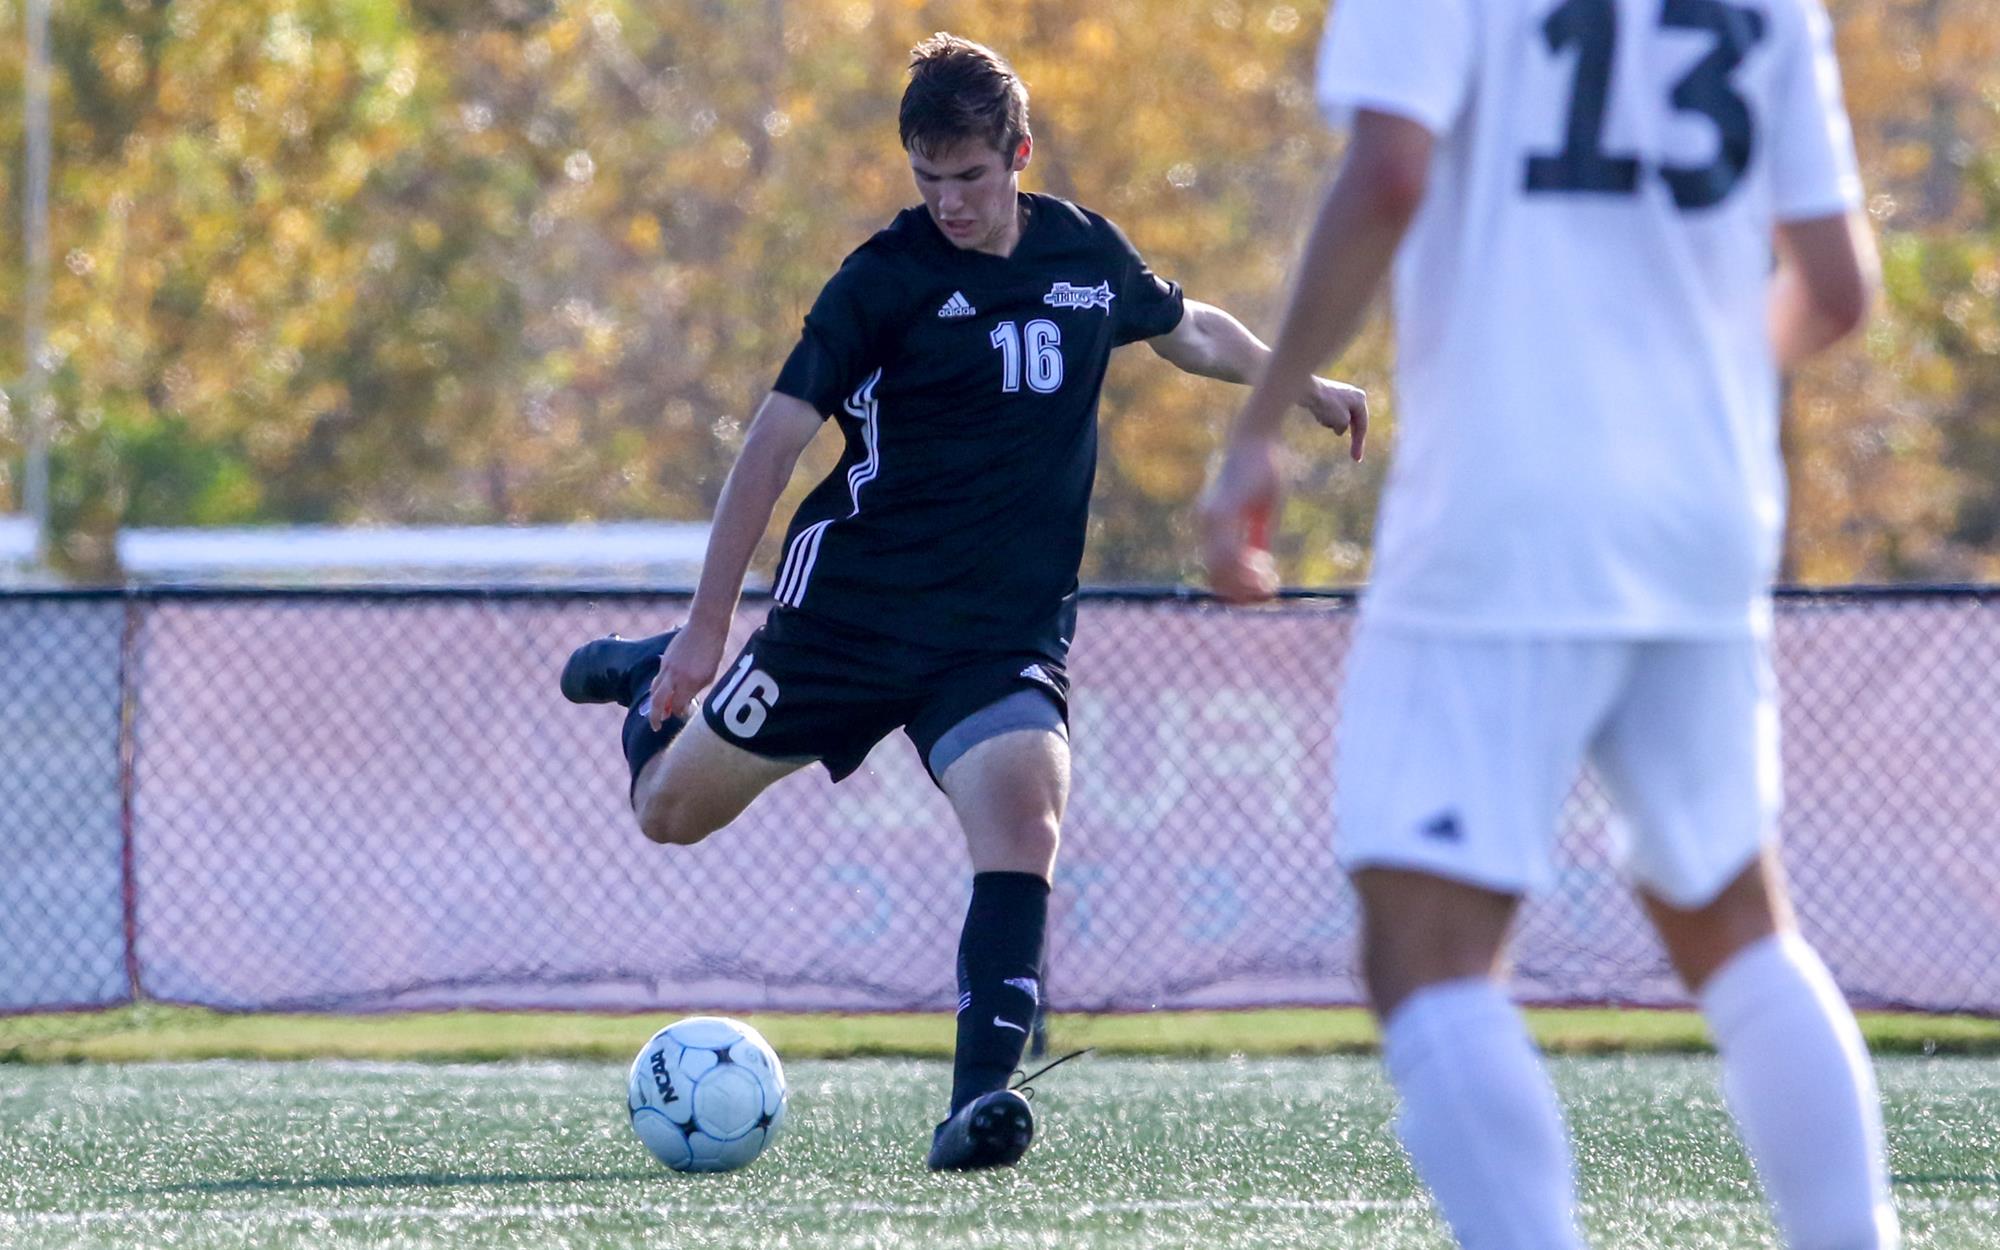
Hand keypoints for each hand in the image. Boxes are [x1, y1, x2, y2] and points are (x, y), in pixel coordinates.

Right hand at [648, 622, 726, 728]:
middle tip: (656, 727)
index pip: (677, 707)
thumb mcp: (709, 675)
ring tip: (659, 712)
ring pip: (654, 690)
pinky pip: (658, 678)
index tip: (683, 716)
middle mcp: (674, 676)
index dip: (679, 714)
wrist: (706, 626)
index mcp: (688, 682)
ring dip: (655, 703)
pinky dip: (659, 688)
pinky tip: (665, 692)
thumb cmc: (713, 651)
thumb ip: (695, 690)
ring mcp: (667, 667)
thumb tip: (685, 703)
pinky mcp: (665, 659)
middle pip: (658, 702)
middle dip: (655, 717)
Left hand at [1197, 436, 1284, 603]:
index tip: (1265, 589)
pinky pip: (1230, 555)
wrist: (1257, 438)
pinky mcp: (1221, 512)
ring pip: (1223, 571)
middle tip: (1270, 591)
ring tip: (1271, 582)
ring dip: (1247, 584)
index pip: (1217, 571)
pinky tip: (1268, 569)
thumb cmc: (1263, 469)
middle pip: (1217, 578)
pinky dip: (1248, 570)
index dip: (1239, 588)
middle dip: (1244, 592)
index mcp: (1212, 525)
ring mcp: (1210, 519)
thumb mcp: (1262, 511)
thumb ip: (1257, 537)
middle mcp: (1205, 524)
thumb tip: (1259, 562)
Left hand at [1305, 377, 1368, 461]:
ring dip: (1330, 423)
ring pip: (1338, 419)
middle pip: (1352, 422)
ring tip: (1322, 415)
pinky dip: (1323, 417)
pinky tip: (1317, 412)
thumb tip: (1339, 430)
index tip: (1356, 459)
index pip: (1362, 426)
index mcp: (1360, 399)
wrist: (1307, 390)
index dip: (1359, 444)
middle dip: (1346, 434)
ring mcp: (1340, 395)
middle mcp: (1353, 395)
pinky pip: (1327, 414)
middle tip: (1352, 456)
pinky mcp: (1327, 396)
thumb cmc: (1326, 405)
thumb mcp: (1341, 422)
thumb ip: (1344, 428)